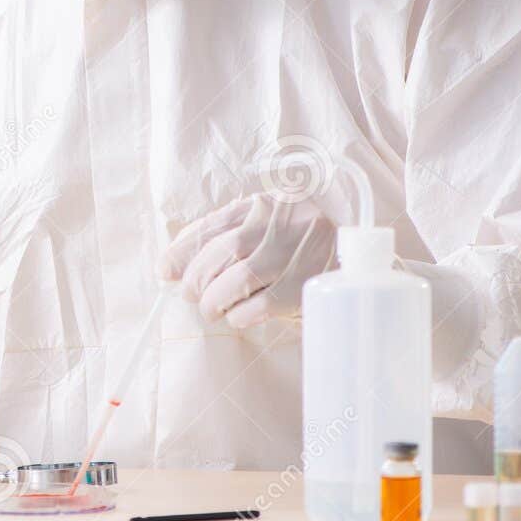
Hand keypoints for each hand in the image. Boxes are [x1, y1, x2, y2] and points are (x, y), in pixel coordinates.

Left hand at [158, 194, 336, 326]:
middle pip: (222, 252)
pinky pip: (261, 304)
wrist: (356, 260)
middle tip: (191, 296)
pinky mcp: (308, 285)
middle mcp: (280, 223)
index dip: (182, 251)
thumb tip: (171, 267)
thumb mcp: (261, 230)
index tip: (165, 271)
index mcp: (263, 204)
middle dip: (196, 279)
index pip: (212, 226)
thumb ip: (220, 238)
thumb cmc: (295, 246)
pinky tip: (237, 316)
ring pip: (238, 278)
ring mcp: (297, 253)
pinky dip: (240, 314)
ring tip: (211, 309)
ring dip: (214, 299)